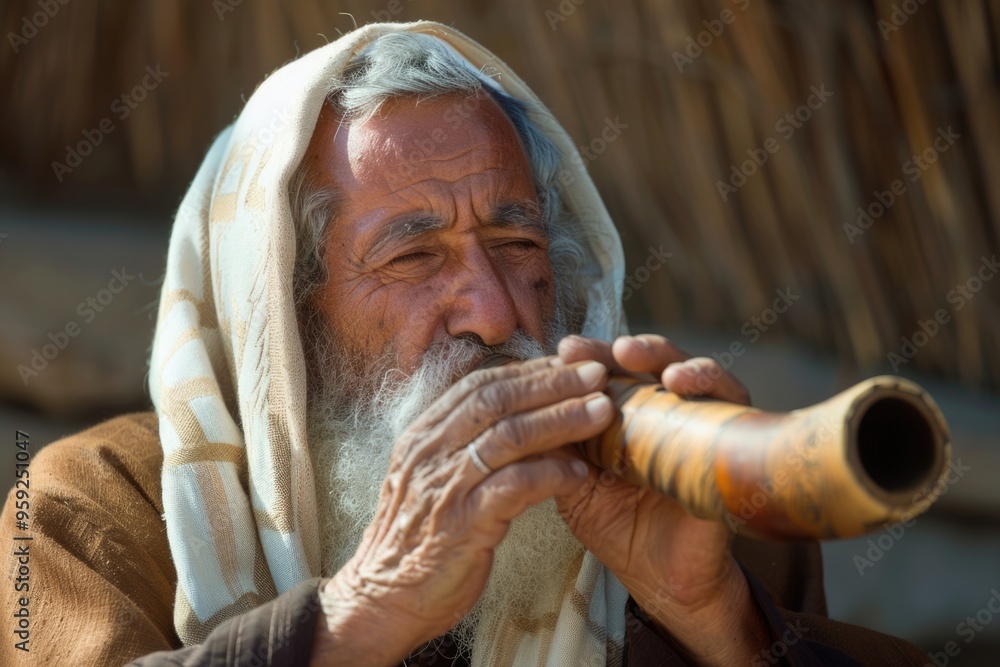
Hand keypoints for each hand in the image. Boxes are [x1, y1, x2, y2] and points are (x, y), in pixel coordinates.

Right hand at [311, 356, 615, 665]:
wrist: (381, 600)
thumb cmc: (417, 539)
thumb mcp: (431, 478)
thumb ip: (464, 445)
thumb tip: (516, 415)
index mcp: (424, 436)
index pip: (480, 386)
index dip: (529, 370)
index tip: (568, 363)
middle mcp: (431, 452)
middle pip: (498, 400)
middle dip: (551, 383)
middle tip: (595, 373)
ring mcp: (444, 486)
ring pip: (510, 436)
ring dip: (562, 420)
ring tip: (602, 412)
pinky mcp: (461, 525)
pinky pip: (514, 487)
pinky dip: (550, 475)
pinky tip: (579, 472)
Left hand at [554, 334, 768, 664]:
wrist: (662, 577)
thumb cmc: (618, 525)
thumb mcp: (575, 479)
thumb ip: (557, 443)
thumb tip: (517, 403)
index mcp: (626, 414)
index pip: (608, 373)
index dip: (587, 360)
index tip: (561, 351)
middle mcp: (665, 410)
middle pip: (646, 363)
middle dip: (613, 350)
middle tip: (583, 350)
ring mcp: (700, 420)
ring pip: (688, 368)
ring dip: (658, 354)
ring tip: (629, 354)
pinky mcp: (729, 438)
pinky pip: (728, 399)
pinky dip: (706, 382)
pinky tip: (678, 382)